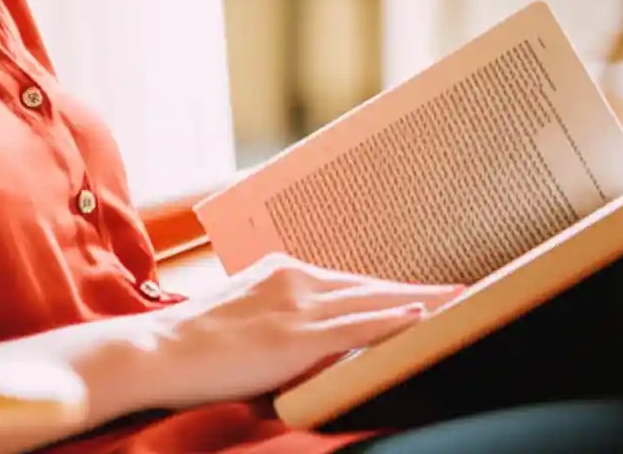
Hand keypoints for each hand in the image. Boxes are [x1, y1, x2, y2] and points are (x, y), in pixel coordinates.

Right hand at [140, 253, 459, 409]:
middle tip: (463, 289)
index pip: (350, 281)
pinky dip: (392, 319)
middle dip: (419, 289)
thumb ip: (277, 317)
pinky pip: (356, 326)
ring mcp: (299, 306)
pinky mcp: (297, 337)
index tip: (424, 290)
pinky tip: (422, 314)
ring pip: (373, 300)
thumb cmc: (192, 342)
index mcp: (283, 271)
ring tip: (460, 299)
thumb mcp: (242, 315)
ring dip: (421, 300)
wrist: (159, 351)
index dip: (390, 287)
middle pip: (371, 285)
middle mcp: (296, 278)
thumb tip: (303, 337)